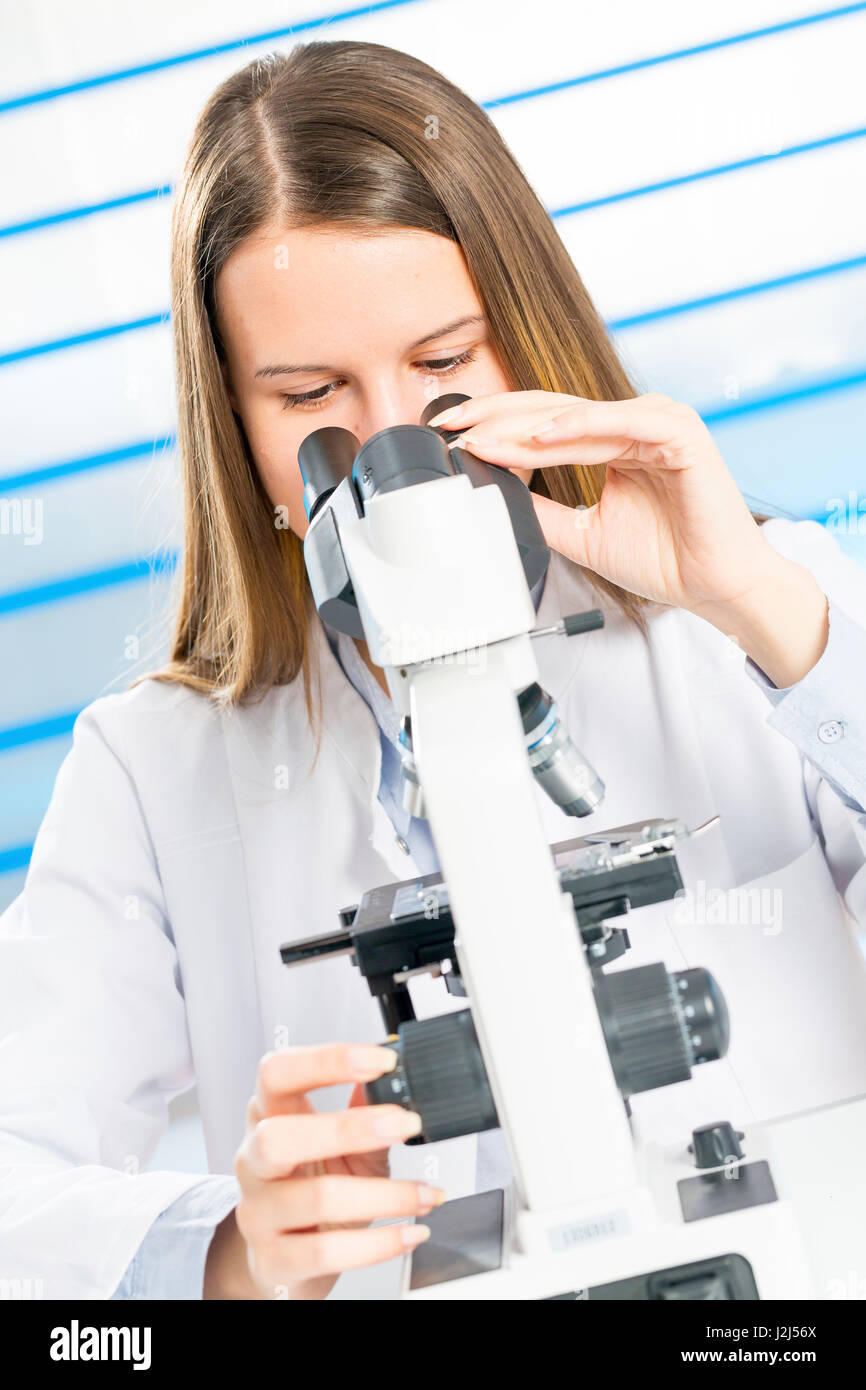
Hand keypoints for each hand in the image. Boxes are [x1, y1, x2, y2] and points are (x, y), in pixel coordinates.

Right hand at [205, 1044, 441, 1299]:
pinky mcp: (273, 1261)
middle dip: (347, 1128)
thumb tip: (396, 1079)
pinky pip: (326, 1253)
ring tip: (424, 1193)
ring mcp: (259, 1213)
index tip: (382, 1062)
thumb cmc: (318, 1188)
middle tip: (404, 1125)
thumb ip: (366, 1110)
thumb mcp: (344, 1145)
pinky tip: (409, 1233)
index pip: (278, 1073)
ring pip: (316, 1198)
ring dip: (386, 1194)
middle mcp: (254, 1161)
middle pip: (277, 1137)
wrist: (287, 1259)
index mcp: (269, 1116)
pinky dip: (379, 1244)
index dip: (327, 1061)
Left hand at [428, 391, 828, 685]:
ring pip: (578, 414)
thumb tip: (493, 493)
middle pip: (553, 410)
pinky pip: (621, 421)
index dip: (497, 429)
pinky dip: (579, 426)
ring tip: (482, 436)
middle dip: (497, 417)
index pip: (546, 423)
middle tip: (453, 426)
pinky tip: (541, 435)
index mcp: (614, 440)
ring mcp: (659, 422)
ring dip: (525, 425)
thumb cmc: (664, 559)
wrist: (714, 585)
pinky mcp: (680, 432)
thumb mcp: (582, 533)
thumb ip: (541, 509)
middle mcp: (635, 423)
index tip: (454, 439)